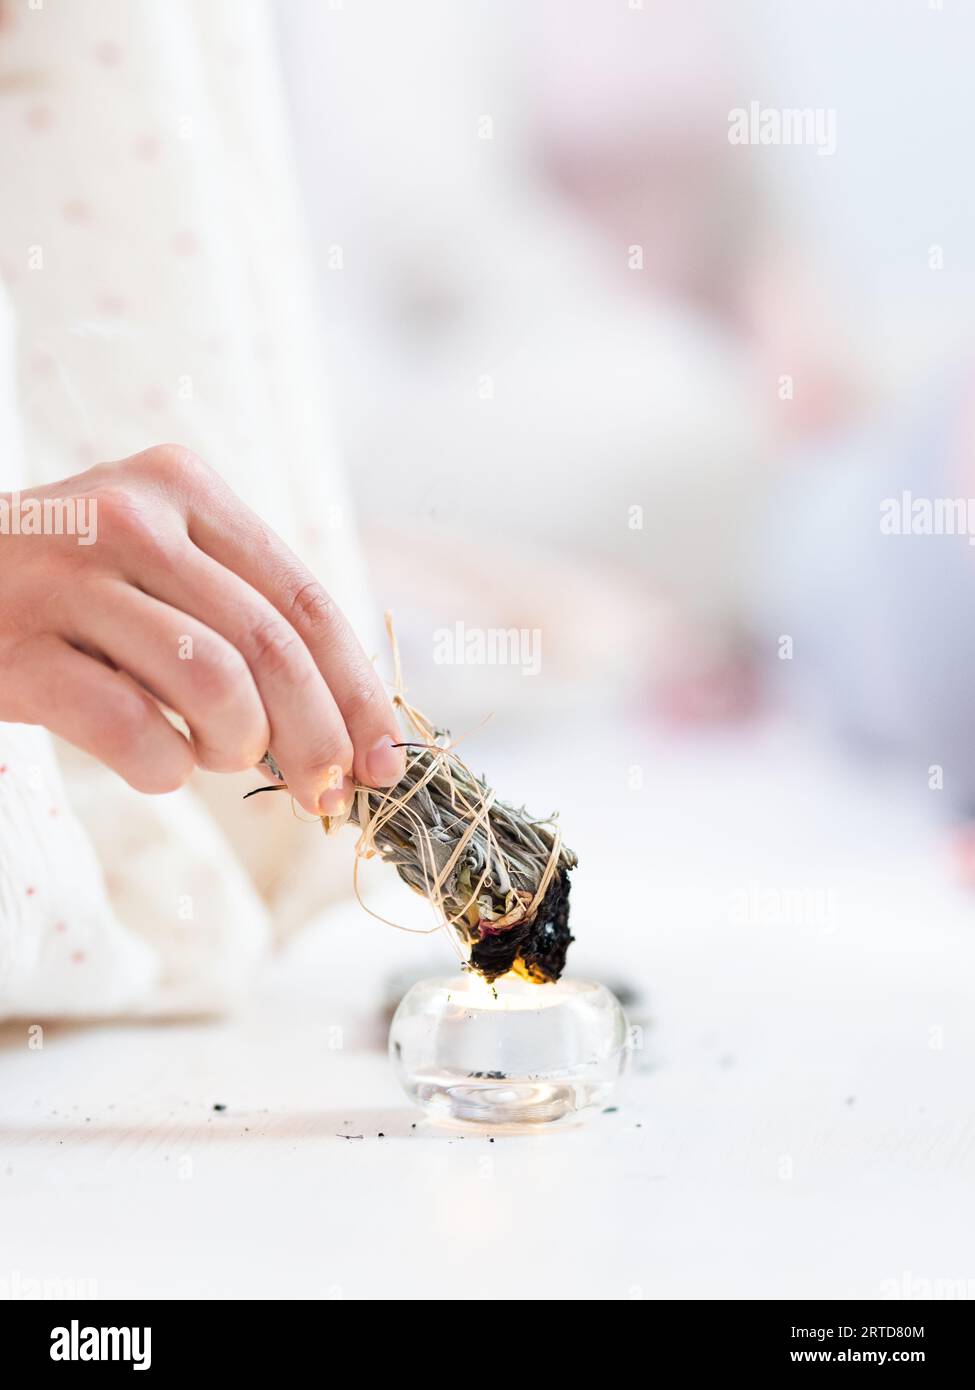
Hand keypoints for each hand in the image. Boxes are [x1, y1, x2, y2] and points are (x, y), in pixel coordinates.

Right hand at [0, 444, 404, 813]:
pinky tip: (156, 765)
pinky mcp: (17, 647)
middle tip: (325, 795)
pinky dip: (163, 768)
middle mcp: (131, 516)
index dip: (357, 689)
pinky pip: (129, 727)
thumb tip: (348, 737)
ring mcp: (68, 576)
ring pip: (212, 681)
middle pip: (272, 645)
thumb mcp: (159, 567)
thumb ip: (244, 621)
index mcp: (184, 488)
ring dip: (236, 746)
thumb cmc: (69, 590)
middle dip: (319, 738)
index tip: (387, 759)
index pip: (305, 598)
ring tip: (215, 756)